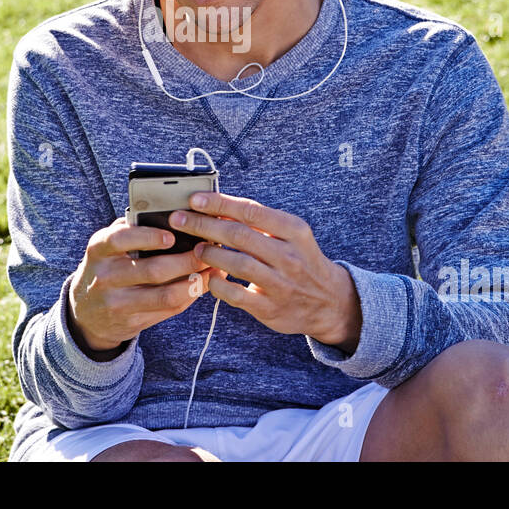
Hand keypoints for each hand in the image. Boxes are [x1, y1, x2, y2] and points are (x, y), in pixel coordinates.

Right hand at [67, 216, 216, 357]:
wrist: (86, 310)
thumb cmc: (108, 265)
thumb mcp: (108, 245)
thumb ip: (132, 229)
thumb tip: (175, 218)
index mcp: (99, 249)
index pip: (121, 239)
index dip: (149, 237)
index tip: (172, 236)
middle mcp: (105, 277)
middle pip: (153, 270)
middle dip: (187, 260)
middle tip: (208, 250)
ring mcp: (118, 303)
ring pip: (166, 295)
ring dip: (195, 281)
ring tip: (213, 268)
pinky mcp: (132, 322)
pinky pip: (168, 310)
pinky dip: (190, 296)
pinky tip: (202, 284)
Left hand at [170, 192, 360, 350]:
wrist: (329, 301)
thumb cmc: (301, 259)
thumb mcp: (291, 234)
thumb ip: (260, 221)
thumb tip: (217, 204)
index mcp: (294, 230)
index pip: (251, 211)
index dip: (220, 204)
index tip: (195, 199)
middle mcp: (288, 256)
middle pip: (238, 235)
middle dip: (203, 225)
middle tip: (179, 219)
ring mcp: (280, 284)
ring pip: (236, 263)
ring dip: (209, 254)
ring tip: (195, 247)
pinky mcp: (270, 308)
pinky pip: (235, 294)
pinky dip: (216, 284)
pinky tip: (207, 277)